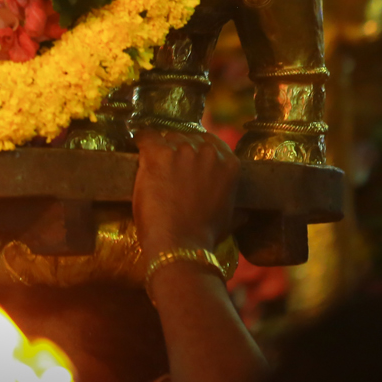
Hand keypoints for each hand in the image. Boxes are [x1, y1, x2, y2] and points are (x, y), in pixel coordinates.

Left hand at [133, 129, 238, 260]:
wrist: (180, 244)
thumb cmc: (203, 235)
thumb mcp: (228, 218)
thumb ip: (234, 207)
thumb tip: (244, 214)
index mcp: (229, 163)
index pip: (209, 142)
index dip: (195, 151)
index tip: (185, 161)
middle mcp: (208, 151)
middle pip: (187, 138)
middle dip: (177, 151)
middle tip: (168, 170)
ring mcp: (182, 150)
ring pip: (166, 138)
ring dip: (160, 151)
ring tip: (154, 169)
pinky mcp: (157, 153)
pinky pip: (145, 137)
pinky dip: (141, 142)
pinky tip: (137, 150)